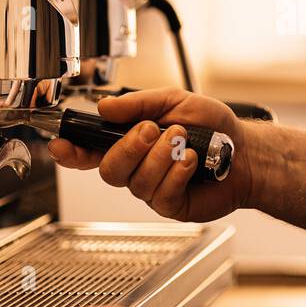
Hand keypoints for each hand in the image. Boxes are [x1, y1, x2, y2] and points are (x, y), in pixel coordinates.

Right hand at [48, 88, 255, 221]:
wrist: (245, 151)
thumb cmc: (213, 127)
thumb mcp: (175, 101)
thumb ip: (139, 104)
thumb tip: (106, 107)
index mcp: (131, 142)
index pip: (91, 151)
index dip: (72, 151)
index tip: (60, 144)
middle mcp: (138, 168)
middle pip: (110, 169)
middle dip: (128, 148)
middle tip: (152, 130)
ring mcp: (153, 189)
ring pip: (137, 181)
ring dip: (160, 156)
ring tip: (183, 142)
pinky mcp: (172, 205)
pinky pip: (161, 194)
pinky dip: (176, 174)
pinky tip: (191, 163)